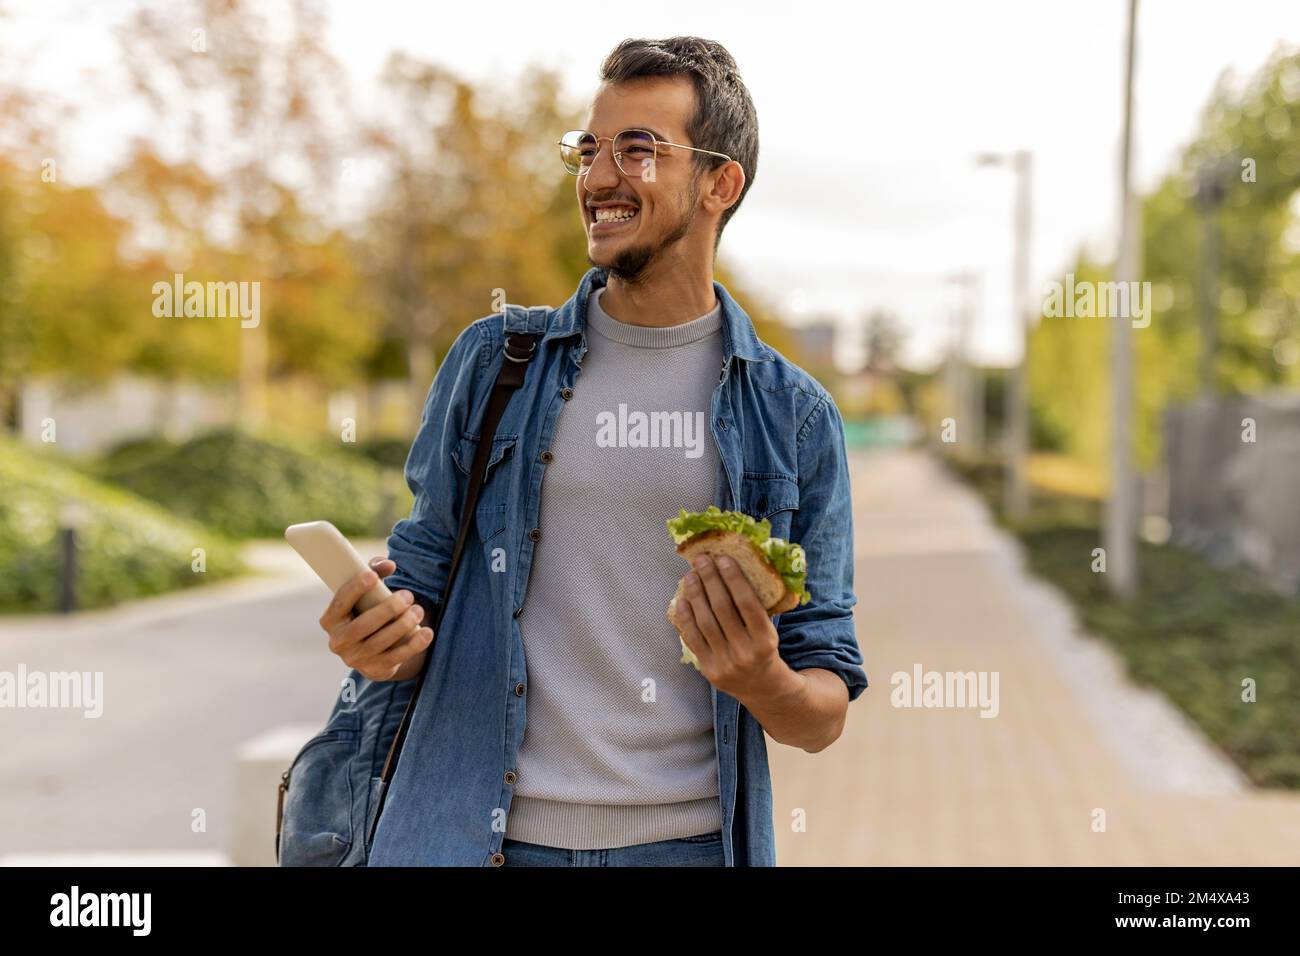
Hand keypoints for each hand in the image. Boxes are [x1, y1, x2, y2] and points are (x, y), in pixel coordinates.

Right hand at [318, 557, 432, 681]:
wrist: (374, 647)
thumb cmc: (368, 609)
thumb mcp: (367, 591)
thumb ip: (374, 571)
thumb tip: (388, 564)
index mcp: (330, 620)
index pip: (339, 603)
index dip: (354, 589)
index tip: (372, 576)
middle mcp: (338, 642)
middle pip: (362, 626)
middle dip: (387, 609)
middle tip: (408, 595)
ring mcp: (355, 659)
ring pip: (379, 643)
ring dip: (402, 625)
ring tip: (418, 610)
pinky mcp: (375, 670)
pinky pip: (396, 658)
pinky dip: (413, 645)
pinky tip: (427, 632)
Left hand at [670, 554, 785, 699]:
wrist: (761, 688)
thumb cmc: (764, 649)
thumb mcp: (770, 630)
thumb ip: (755, 607)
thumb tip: (731, 569)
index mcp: (766, 640)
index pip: (747, 603)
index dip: (733, 578)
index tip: (723, 558)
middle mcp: (746, 652)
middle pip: (723, 609)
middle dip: (710, 580)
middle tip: (702, 560)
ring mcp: (725, 663)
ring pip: (705, 622)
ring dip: (696, 594)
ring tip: (690, 575)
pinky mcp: (709, 669)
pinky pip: (693, 639)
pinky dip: (686, 618)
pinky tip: (682, 600)